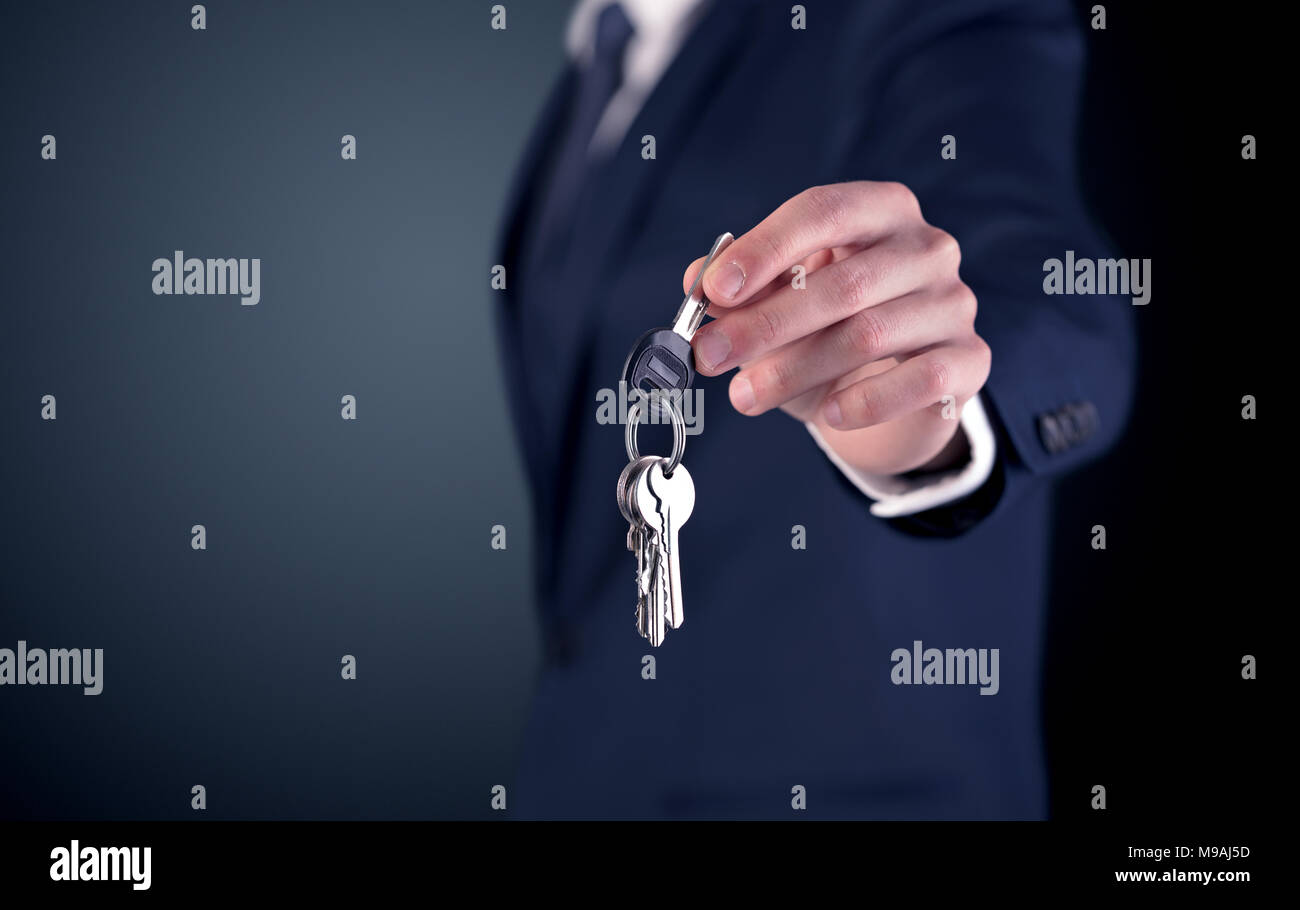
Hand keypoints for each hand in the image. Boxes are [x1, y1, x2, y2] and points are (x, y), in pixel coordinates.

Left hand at [684, 181, 990, 476]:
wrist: (891, 394)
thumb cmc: (826, 330)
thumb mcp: (778, 303)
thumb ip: (741, 286)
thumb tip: (697, 279)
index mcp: (879, 210)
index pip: (823, 211)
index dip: (766, 249)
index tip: (714, 292)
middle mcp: (927, 246)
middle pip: (842, 282)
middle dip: (765, 324)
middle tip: (708, 356)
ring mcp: (955, 302)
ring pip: (870, 334)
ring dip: (796, 369)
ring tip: (744, 397)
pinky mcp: (971, 359)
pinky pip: (922, 378)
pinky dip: (868, 400)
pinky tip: (829, 416)